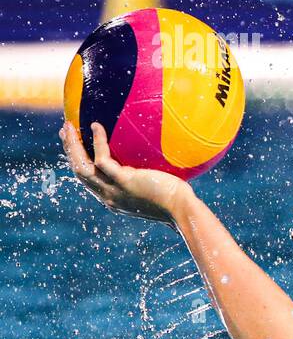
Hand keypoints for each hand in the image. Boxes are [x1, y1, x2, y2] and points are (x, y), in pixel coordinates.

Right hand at [59, 121, 191, 223]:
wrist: (182, 211)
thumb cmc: (177, 201)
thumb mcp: (154, 191)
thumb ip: (146, 180)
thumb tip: (154, 162)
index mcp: (114, 199)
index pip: (90, 181)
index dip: (79, 163)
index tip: (73, 148)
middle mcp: (109, 196)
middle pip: (79, 172)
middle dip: (69, 151)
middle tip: (64, 132)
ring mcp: (114, 190)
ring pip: (82, 167)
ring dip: (72, 146)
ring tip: (69, 127)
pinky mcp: (124, 181)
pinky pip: (103, 159)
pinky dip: (98, 141)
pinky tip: (97, 126)